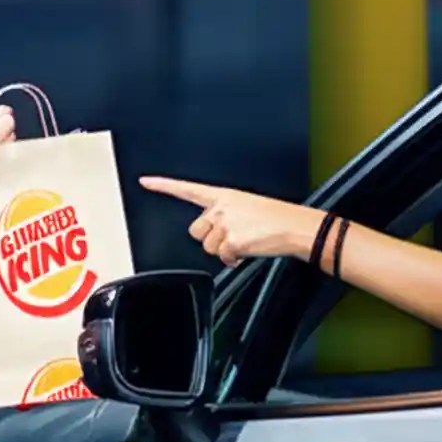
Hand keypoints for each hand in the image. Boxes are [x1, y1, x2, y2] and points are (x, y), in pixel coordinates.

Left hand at [139, 176, 323, 266]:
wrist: (296, 226)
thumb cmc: (277, 218)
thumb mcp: (247, 207)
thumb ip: (224, 215)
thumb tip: (214, 233)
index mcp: (224, 195)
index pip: (188, 189)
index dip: (164, 186)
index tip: (145, 182)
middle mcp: (220, 207)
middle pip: (196, 231)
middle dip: (210, 238)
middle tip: (233, 236)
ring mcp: (224, 223)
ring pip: (208, 247)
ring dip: (224, 250)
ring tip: (246, 241)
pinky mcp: (231, 240)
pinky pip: (222, 258)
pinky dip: (234, 259)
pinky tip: (248, 250)